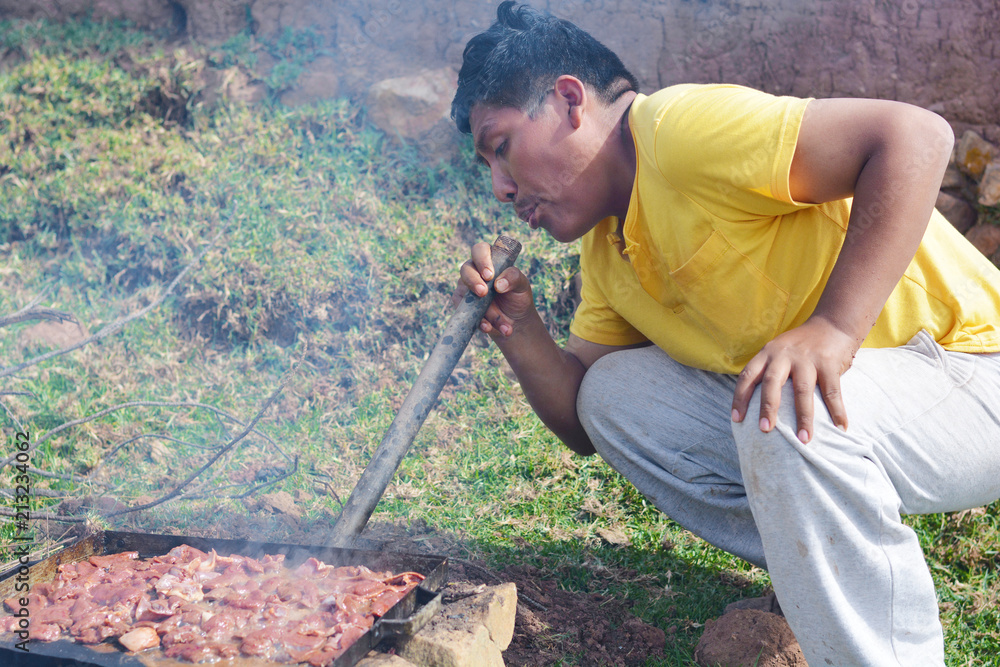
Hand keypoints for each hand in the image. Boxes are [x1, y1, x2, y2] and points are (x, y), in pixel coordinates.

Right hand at [454, 241, 534, 336]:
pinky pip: (464, 311)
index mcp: (490, 260)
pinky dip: (477, 320)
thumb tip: (498, 284)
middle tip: (484, 293)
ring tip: (495, 320)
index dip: (482, 259)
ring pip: (464, 293)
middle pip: (466, 269)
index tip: (489, 275)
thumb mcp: (522, 286)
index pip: (480, 250)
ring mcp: (466, 288)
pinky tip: (488, 327)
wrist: (515, 321)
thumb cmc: (517, 297)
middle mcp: (475, 271)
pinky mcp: (462, 305)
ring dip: (480, 307)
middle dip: (473, 281)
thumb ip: (514, 278)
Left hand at [731, 317, 858, 442]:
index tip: (737, 419)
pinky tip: (840, 428)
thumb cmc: (800, 346)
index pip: (747, 375)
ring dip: (803, 418)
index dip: (740, 397)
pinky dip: (837, 412)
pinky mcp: (829, 363)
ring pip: (802, 391)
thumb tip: (756, 408)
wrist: (833, 324)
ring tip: (803, 440)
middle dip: (767, 408)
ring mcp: (807, 359)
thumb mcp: (778, 351)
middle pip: (771, 383)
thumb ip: (768, 371)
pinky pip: (832, 392)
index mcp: (767, 353)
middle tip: (765, 430)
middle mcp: (784, 355)